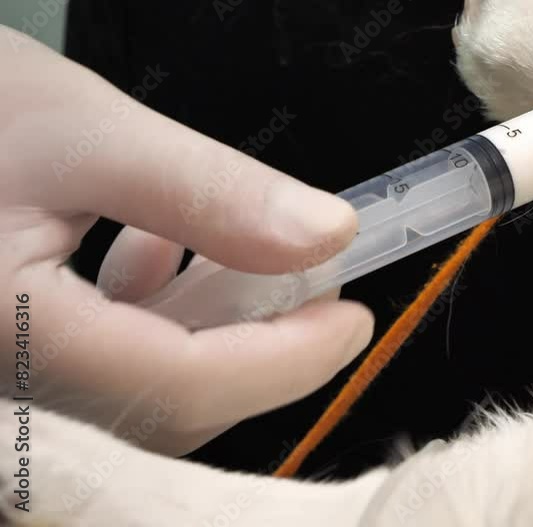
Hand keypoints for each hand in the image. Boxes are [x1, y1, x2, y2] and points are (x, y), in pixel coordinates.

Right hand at [1, 28, 373, 454]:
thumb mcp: (85, 132)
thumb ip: (208, 192)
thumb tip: (324, 236)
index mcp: (11, 338)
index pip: (185, 385)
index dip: (290, 360)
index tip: (353, 318)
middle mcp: (3, 387)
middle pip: (168, 403)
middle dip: (259, 348)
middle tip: (313, 287)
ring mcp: (4, 379)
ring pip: (139, 390)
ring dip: (211, 328)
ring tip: (245, 259)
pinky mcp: (7, 355)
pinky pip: (98, 365)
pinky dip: (152, 318)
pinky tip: (158, 254)